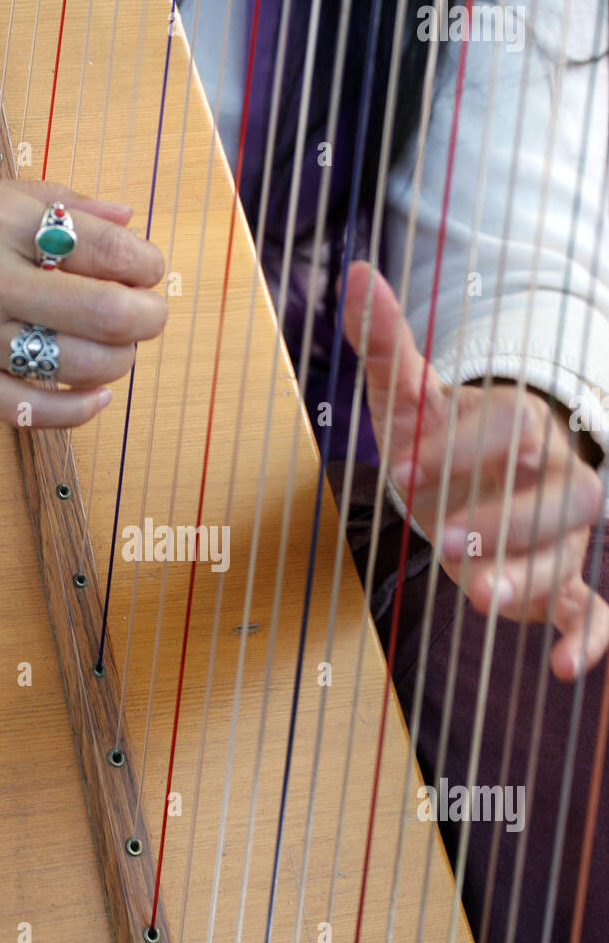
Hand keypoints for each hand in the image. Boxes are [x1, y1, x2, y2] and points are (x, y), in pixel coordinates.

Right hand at [0, 177, 166, 427]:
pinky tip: (94, 395)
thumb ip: (48, 201)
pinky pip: (36, 411)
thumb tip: (124, 215)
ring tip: (118, 349)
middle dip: (149, 316)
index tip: (150, 269)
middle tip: (151, 314)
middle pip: (106, 311)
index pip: (104, 246)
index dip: (146, 263)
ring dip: (120, 360)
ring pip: (80, 365)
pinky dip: (79, 408)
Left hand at [343, 261, 608, 679]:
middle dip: (505, 518)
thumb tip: (357, 273)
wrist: (464, 479)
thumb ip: (384, 344)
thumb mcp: (403, 397)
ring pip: (569, 552)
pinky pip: (594, 608)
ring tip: (478, 599)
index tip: (398, 467)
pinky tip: (565, 669)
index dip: (458, 447)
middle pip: (559, 495)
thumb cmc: (435, 438)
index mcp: (520, 425)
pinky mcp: (560, 582)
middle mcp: (554, 477)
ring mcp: (560, 533)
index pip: (510, 428)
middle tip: (445, 540)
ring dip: (529, 575)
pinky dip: (591, 636)